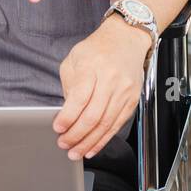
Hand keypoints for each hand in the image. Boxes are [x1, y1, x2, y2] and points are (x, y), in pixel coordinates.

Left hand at [53, 17, 150, 159]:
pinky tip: (92, 147)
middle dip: (76, 134)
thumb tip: (66, 113)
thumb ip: (69, 85)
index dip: (67, 117)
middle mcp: (111, 79)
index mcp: (93, 66)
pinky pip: (117, 125)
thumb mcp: (74, 58)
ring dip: (89, 142)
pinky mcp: (132, 100)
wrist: (126, 39)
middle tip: (63, 144)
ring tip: (75, 152)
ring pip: (106, 124)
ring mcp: (124, 91)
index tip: (57, 127)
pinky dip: (103, 139)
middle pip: (93, 115)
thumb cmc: (98, 49)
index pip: (80, 98)